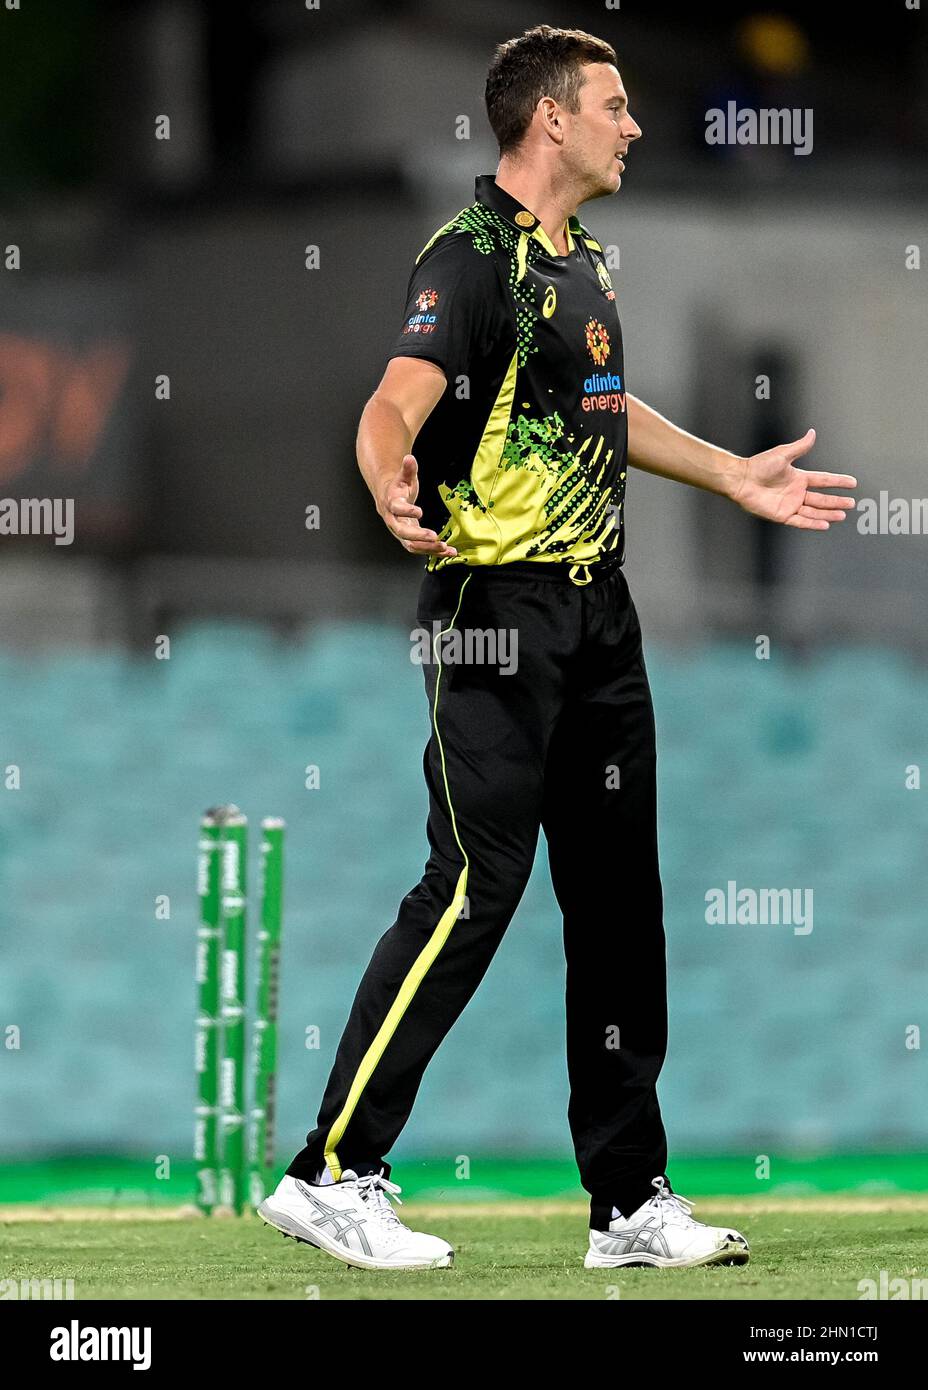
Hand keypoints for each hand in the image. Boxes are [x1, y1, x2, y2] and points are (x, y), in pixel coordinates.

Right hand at [378, 454, 457, 556]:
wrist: (387, 497)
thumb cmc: (397, 487)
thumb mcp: (403, 476)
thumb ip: (407, 468)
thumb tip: (409, 458)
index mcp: (391, 504)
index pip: (396, 509)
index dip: (406, 511)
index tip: (419, 511)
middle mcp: (393, 521)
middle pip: (403, 532)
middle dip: (419, 536)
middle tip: (434, 537)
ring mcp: (401, 532)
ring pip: (411, 545)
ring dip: (428, 548)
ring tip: (445, 548)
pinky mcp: (409, 539)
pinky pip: (420, 548)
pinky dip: (433, 551)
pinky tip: (448, 551)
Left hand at [730, 429, 856, 529]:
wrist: (741, 479)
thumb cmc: (758, 465)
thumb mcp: (783, 454)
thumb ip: (800, 447)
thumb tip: (812, 433)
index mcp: (798, 478)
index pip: (823, 480)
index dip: (838, 482)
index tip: (852, 483)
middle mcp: (796, 492)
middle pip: (822, 499)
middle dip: (836, 502)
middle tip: (851, 504)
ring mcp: (790, 504)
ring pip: (814, 511)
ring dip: (828, 513)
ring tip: (842, 515)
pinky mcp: (782, 515)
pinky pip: (800, 520)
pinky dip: (813, 523)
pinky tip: (825, 524)